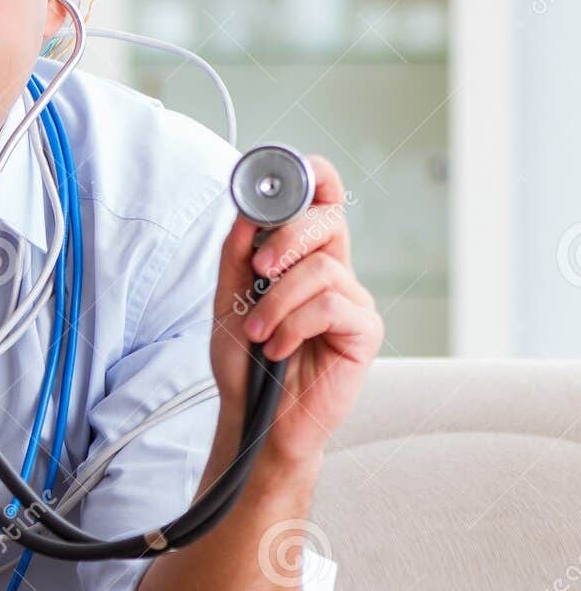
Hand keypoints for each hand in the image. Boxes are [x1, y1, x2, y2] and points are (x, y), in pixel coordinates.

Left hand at [211, 154, 382, 471]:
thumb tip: (244, 213)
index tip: (288, 171)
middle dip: (287, 236)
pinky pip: (330, 307)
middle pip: (329, 218)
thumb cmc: (246, 364)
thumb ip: (235, 257)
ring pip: (322, 269)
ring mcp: (352, 301)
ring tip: (257, 333)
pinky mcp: (364, 332)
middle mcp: (334, 272)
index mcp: (303, 258)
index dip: (313, 176)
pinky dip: (293, 326)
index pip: (321, 201)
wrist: (254, 419)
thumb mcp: (226, 303)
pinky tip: (278, 348)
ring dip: (277, 301)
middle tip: (258, 270)